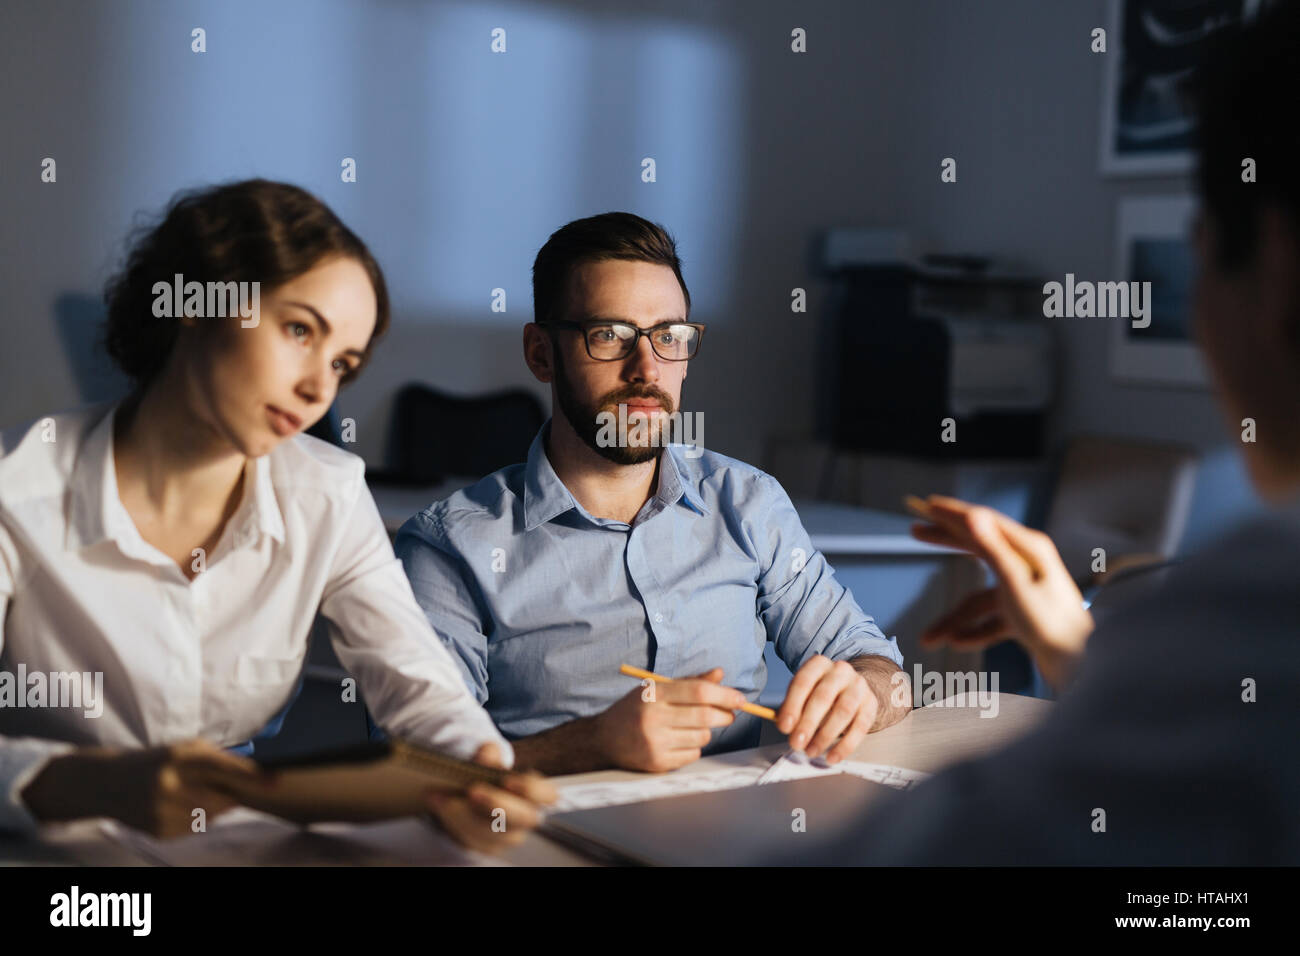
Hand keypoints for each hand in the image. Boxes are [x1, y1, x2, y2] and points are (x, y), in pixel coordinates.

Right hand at [24, 739, 274, 837]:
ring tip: (193, 795)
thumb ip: (214, 760)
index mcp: (175, 755)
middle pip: (221, 796)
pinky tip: (178, 808)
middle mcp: (168, 783)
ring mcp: (161, 810)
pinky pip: (194, 828)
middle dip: (234, 794)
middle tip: (238, 791)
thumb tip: (251, 777)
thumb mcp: (180, 750)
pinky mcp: (158, 831)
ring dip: (215, 807)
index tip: (274, 779)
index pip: (220, 765)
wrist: (105, 784)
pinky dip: (197, 819)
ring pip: (211, 815)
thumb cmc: (153, 761)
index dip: (249, 773)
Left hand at [425, 742, 556, 854]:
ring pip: (490, 832)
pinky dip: (450, 820)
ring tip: (439, 794)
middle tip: (472, 790)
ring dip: (462, 813)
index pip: (548, 795)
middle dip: (496, 804)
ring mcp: (505, 838)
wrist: (472, 798)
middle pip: (521, 818)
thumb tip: (486, 755)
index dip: (531, 790)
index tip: (508, 780)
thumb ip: (490, 753)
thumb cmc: (487, 777)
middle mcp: (524, 819)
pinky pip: (468, 840)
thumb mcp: (489, 759)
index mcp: (534, 795)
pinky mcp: (483, 848)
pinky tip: (437, 802)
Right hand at [593, 667, 744, 771]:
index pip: (698, 692)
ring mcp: (655, 742)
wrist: (603, 740)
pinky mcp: (658, 762)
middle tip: (729, 714)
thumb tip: (720, 675)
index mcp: (654, 694)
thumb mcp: (657, 689)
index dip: (724, 694)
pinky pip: (693, 754)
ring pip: (702, 737)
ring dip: (707, 731)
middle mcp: (653, 718)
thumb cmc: (634, 710)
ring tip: (695, 726)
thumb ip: (689, 682)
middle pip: (704, 715)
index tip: (740, 698)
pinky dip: (694, 746)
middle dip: (725, 715)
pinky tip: (680, 740)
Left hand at [775, 655, 876, 763]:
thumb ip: (792, 708)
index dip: (792, 706)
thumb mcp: (804, 694)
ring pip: (843, 711)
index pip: (803, 682)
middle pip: (823, 697)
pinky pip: (860, 727)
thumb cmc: (821, 692)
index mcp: (819, 664)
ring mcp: (858, 686)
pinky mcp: (871, 704)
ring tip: (812, 751)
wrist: (852, 688)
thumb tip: (784, 726)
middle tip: (796, 743)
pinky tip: (832, 756)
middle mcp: (840, 671)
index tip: (784, 727)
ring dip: (825, 736)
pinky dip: (845, 745)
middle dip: (808, 723)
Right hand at [909, 495, 1093, 688]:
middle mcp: (1028, 567)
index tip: (927, 504)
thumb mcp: (1015, 583)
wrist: (1084, 666)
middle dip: (946, 542)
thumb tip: (971, 515)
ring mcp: (1026, 592)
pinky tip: (957, 644)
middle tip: (916, 529)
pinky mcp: (1026, 616)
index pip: (984, 522)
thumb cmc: (1054, 624)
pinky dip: (973, 631)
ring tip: (930, 639)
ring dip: (954, 619)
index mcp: (1029, 550)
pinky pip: (991, 620)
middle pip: (978, 548)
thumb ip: (991, 548)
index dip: (953, 513)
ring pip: (978, 599)